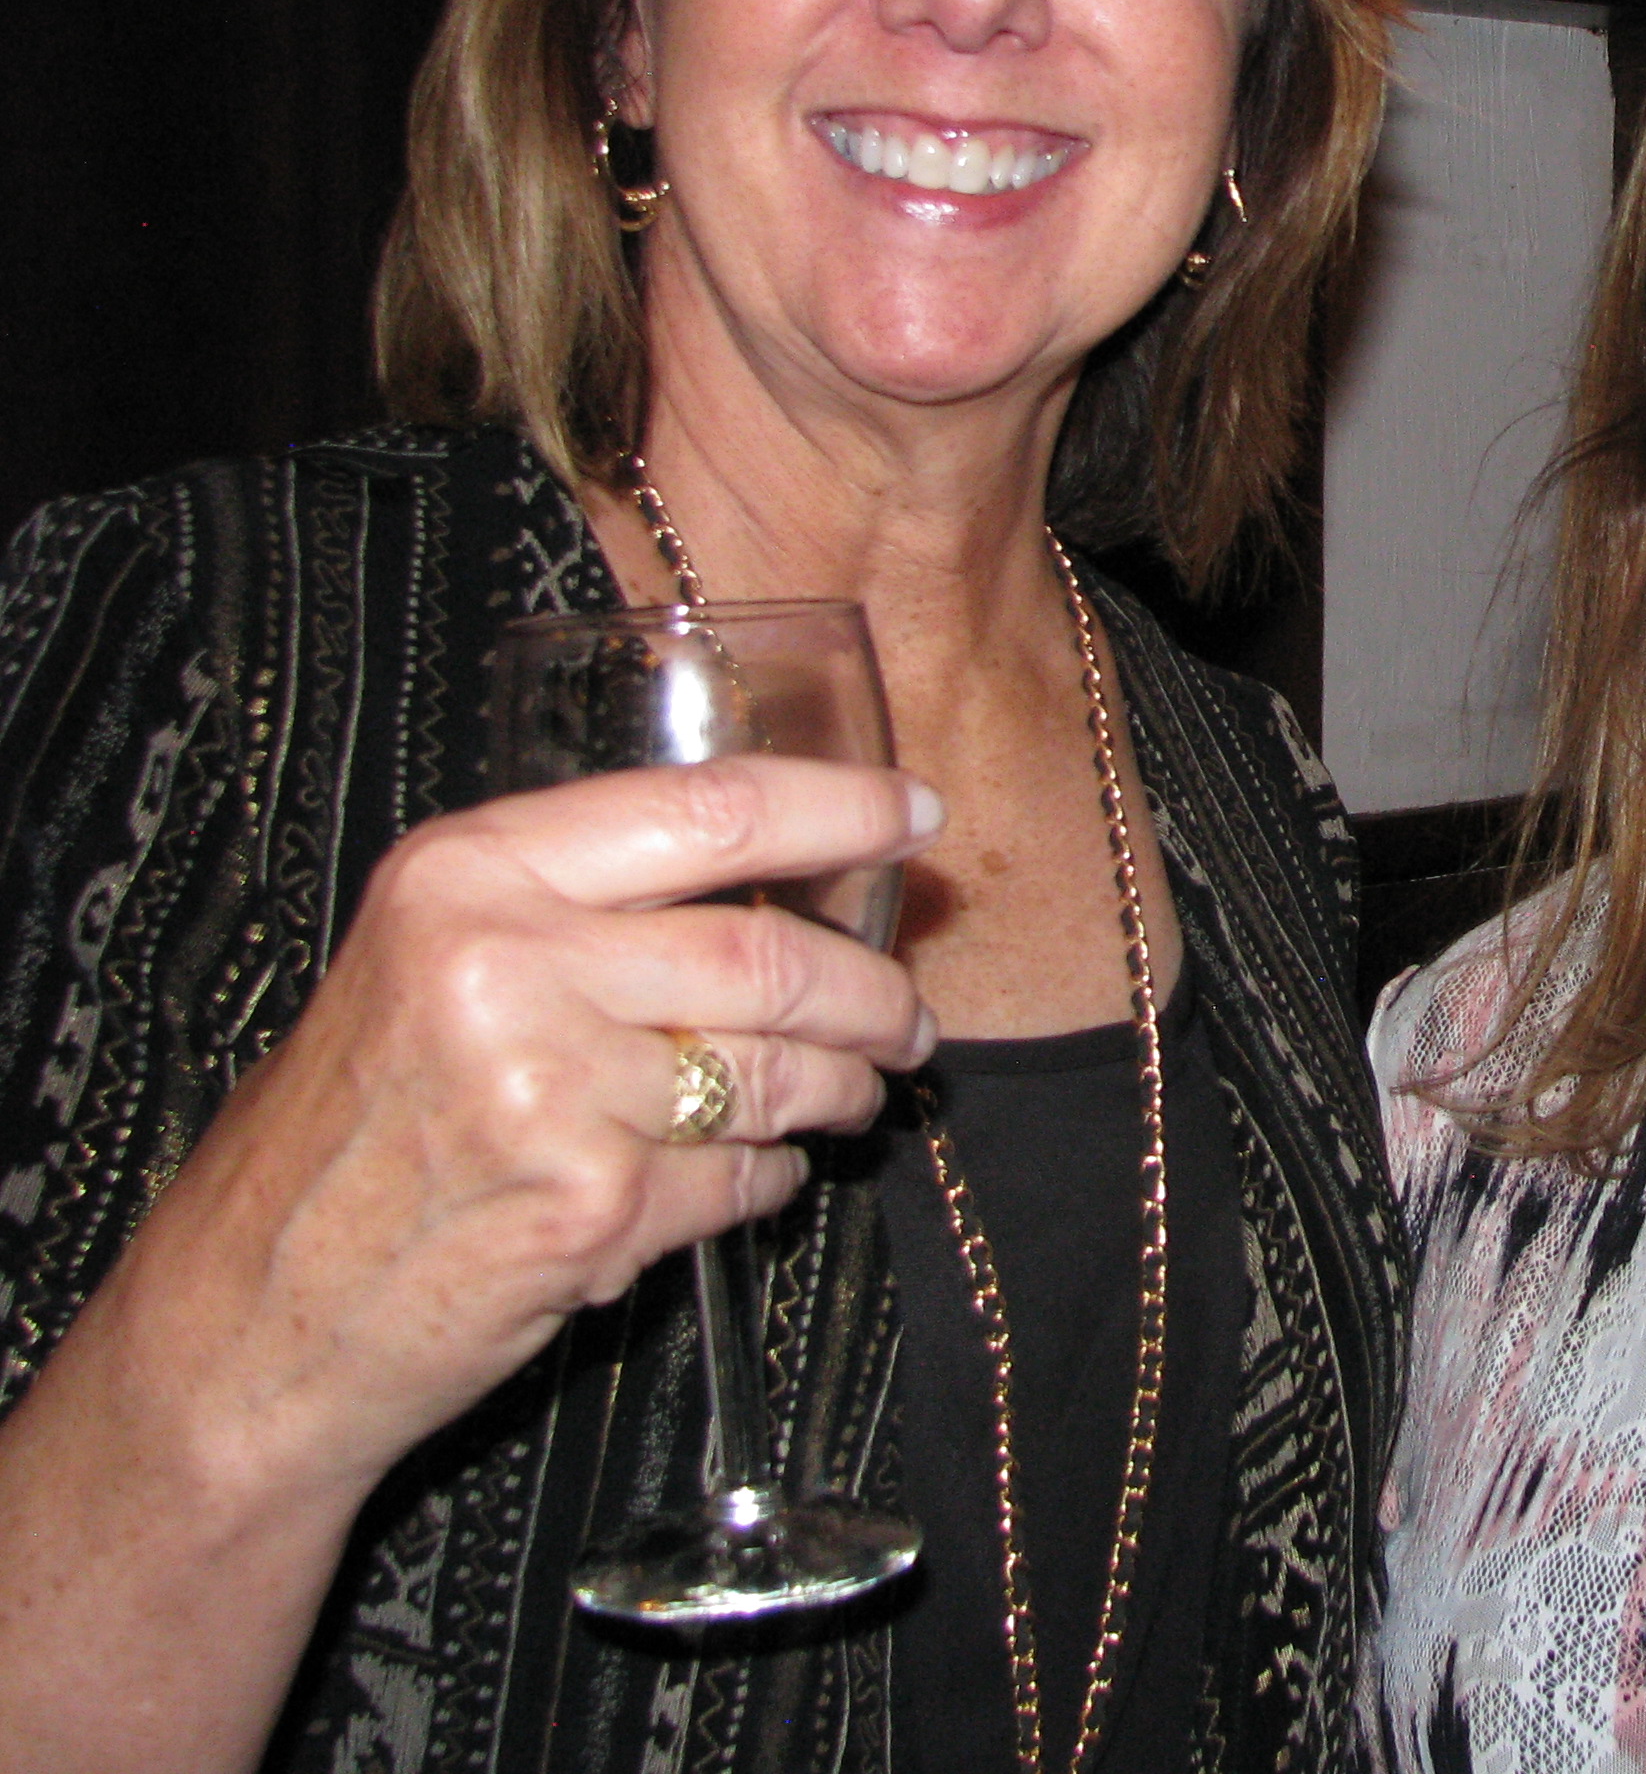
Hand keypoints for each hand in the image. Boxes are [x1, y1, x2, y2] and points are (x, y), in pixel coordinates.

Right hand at [78, 754, 942, 1509]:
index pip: (709, 810)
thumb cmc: (352, 1133)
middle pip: (770, 952)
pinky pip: (744, 1176)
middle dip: (870, 990)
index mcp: (469, 873)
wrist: (251, 1315)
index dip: (839, 809)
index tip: (916, 817)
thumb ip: (572, 905)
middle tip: (908, 1015)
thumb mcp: (424, 959)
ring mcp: (552, 1091)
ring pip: (776, 1070)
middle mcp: (507, 963)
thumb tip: (775, 868)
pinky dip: (775, 1176)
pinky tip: (763, 1173)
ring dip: (842, 1086)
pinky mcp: (591, 1209)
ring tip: (857, 1092)